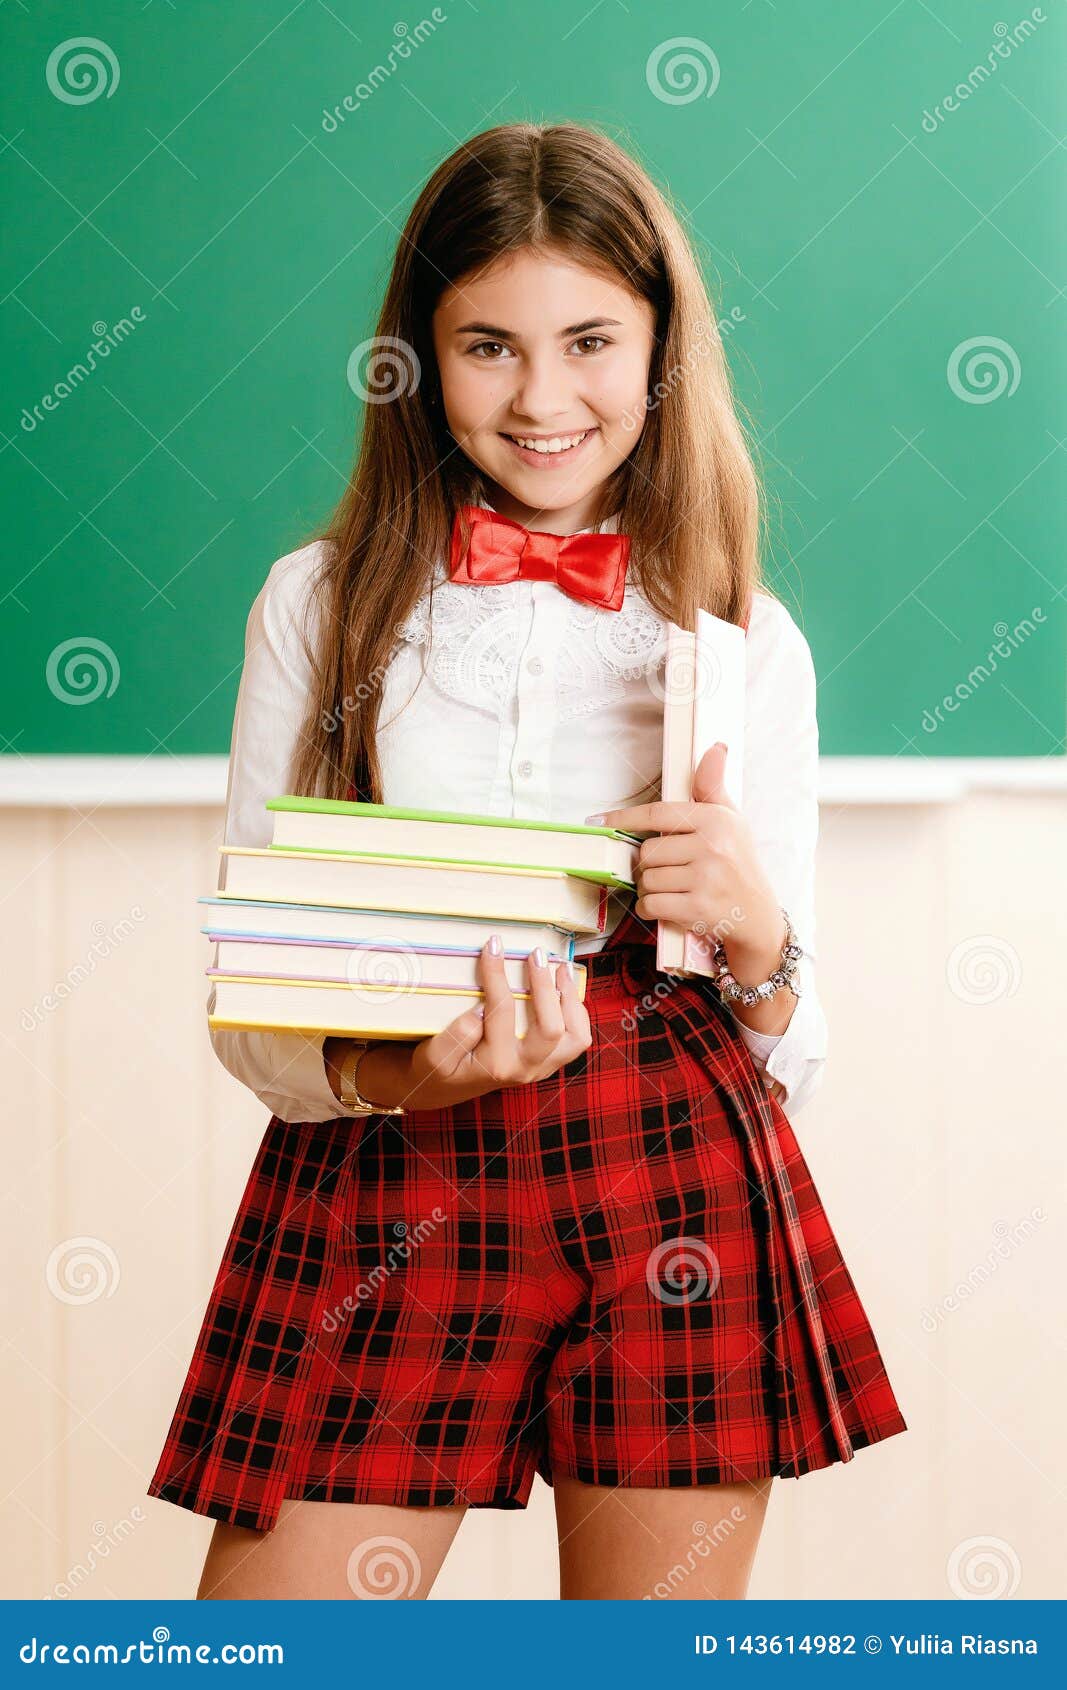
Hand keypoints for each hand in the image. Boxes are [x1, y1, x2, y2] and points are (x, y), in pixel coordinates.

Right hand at [344, 938, 592, 1111]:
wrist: (447, 1090)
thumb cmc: (438, 1070)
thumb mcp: (433, 1057)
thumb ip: (455, 1037)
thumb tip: (480, 1010)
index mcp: (496, 1064)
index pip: (502, 1011)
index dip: (497, 974)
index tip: (492, 946)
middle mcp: (525, 1069)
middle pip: (550, 1027)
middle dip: (544, 985)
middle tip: (534, 953)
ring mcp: (541, 1067)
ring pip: (574, 1036)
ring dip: (570, 1000)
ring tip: (560, 968)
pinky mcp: (548, 1062)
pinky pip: (577, 1039)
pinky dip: (576, 1012)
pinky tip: (564, 989)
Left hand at [591, 742, 784, 977]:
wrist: (758, 916)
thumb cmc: (739, 864)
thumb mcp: (731, 821)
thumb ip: (712, 786)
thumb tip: (715, 748)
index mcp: (715, 820)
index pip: (657, 813)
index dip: (624, 818)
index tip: (599, 821)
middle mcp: (711, 846)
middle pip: (647, 851)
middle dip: (649, 864)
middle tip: (669, 870)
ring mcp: (704, 878)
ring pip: (647, 879)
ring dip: (650, 888)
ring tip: (673, 889)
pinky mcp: (697, 908)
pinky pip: (651, 904)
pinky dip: (650, 908)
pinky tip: (666, 907)